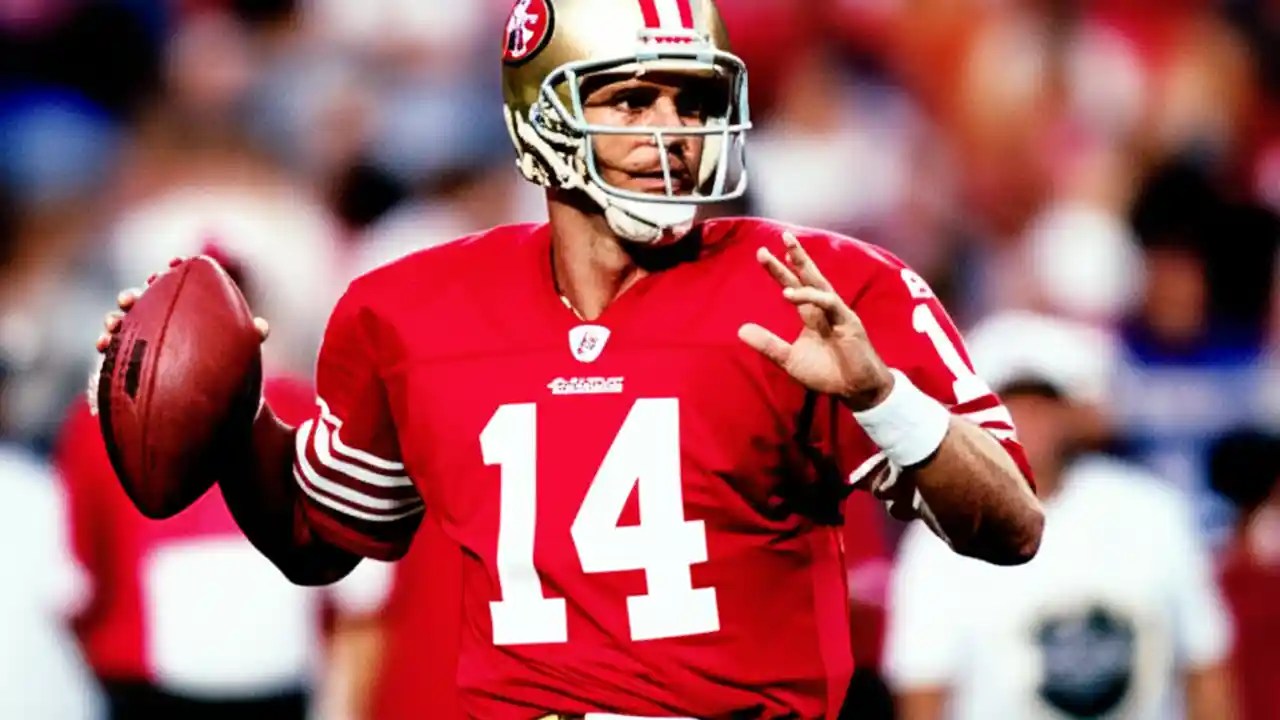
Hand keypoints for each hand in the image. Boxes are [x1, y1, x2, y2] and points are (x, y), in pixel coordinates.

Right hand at [89, 258, 270, 416]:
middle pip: (142, 304)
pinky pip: (113, 353)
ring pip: (123, 325)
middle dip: (133, 297)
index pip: (174, 288)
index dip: (171, 274)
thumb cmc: (227, 369)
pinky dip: (105, 345)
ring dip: (114, 319)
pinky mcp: (129, 364)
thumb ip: (249, 337)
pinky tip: (103, 345)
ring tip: (113, 323)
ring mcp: (142, 343)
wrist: (213, 404)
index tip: (173, 264)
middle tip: (130, 299)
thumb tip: (261, 327)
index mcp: (185, 314)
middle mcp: (160, 324)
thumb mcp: (240, 352)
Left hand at [738, 232, 893, 410]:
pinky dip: (810, 296)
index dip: (779, 270)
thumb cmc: (827, 373)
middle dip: (796, 256)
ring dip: (803, 268)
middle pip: (810, 276)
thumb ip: (768, 344)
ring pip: (820, 284)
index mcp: (812, 315)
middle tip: (783, 236)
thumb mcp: (789, 359)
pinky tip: (790, 294)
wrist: (854, 390)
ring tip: (783, 257)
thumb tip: (741, 330)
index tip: (762, 254)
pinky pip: (829, 303)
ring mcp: (838, 313)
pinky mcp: (848, 322)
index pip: (794, 286)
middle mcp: (825, 309)